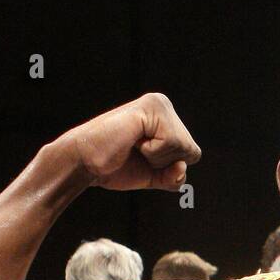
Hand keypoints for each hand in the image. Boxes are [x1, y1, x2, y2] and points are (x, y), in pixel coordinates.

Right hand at [68, 93, 200, 192]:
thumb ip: (175, 176)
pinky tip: (134, 141)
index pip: (192, 154)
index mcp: (167, 119)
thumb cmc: (116, 167)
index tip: (144, 159)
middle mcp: (164, 105)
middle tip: (137, 153)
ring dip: (157, 157)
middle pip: (192, 151)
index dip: (171, 168)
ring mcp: (158, 103)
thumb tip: (182, 165)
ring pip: (183, 147)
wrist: (86, 163)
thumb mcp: (154, 176)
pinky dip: (153, 152)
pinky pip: (171, 142)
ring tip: (134, 146)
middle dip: (165, 163)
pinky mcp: (151, 107)